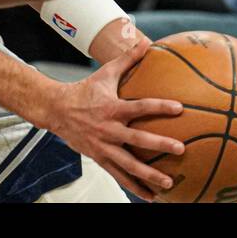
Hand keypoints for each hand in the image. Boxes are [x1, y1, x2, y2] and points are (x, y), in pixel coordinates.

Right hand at [35, 39, 184, 200]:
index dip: (159, 107)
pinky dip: (134, 187)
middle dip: (159, 145)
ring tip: (168, 183)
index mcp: (112, 108)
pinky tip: (150, 196)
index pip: (140, 107)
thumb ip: (127, 59)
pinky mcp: (100, 159)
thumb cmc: (85, 91)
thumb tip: (146, 41)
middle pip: (137, 140)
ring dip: (148, 176)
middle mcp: (109, 130)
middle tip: (180, 149)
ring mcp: (104, 147)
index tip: (179, 108)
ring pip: (128, 165)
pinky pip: (119, 176)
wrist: (56, 110)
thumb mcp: (105, 73)